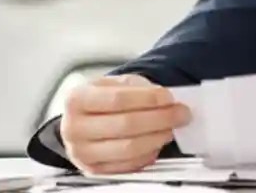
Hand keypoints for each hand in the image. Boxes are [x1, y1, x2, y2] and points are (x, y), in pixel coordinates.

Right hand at [60, 74, 190, 174]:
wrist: (84, 121)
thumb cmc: (101, 101)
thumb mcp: (115, 84)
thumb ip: (139, 88)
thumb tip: (167, 99)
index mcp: (77, 100)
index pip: (117, 100)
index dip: (148, 99)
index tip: (169, 97)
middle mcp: (74, 128)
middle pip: (125, 125)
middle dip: (160, 118)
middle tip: (180, 113)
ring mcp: (82, 153)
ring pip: (128, 148)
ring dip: (157, 137)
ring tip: (171, 128)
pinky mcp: (94, 171)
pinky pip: (128, 165)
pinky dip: (148, 154)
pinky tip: (156, 142)